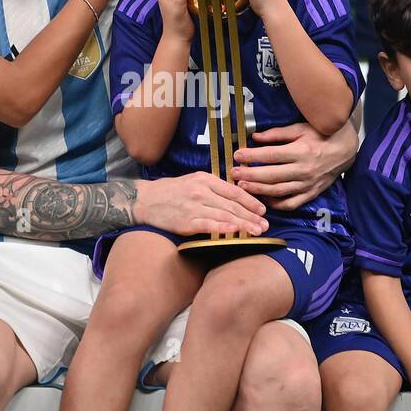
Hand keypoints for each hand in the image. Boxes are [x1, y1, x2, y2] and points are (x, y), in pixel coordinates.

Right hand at [134, 172, 268, 236]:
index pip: (234, 191)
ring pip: (225, 215)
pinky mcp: (186, 222)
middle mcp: (201, 191)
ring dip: (244, 224)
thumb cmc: (170, 191)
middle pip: (233, 205)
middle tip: (266, 224)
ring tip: (257, 231)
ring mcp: (194, 206)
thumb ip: (213, 187)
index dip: (251, 201)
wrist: (144, 199)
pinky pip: (209, 225)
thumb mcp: (193, 181)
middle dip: (252, 215)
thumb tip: (236, 196)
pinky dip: (223, 227)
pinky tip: (235, 231)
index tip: (263, 210)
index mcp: (205, 179)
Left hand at [231, 120, 356, 209]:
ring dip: (258, 190)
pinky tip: (263, 199)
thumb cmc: (321, 135)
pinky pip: (291, 203)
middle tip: (234, 173)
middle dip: (249, 175)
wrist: (346, 149)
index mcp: (301, 151)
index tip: (237, 155)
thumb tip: (255, 138)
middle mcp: (304, 169)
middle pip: (271, 175)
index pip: (270, 155)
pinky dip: (276, 204)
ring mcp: (308, 184)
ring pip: (279, 191)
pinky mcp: (311, 193)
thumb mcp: (300, 128)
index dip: (251, 156)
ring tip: (243, 186)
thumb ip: (277, 134)